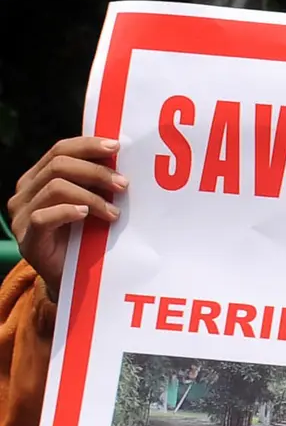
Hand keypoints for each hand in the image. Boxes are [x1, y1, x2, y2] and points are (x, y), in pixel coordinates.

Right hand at [7, 136, 125, 295]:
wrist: (75, 280)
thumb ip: (96, 182)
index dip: (88, 145)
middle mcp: (25, 192)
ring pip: (55, 187)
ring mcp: (22, 216)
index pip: (60, 150)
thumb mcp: (92, 203)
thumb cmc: (87, 236)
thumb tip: (123, 158)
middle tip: (123, 185)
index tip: (117, 147)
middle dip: (96, 171)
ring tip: (114, 212)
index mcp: (38, 178)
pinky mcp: (27, 238)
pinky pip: (43, 216)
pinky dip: (68, 211)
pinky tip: (86, 215)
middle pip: (58, 165)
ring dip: (91, 196)